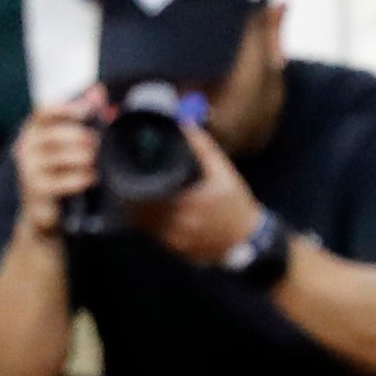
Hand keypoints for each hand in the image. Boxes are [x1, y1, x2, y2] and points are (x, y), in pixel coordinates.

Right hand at [11, 98, 98, 238]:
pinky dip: (80, 178)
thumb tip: (98, 90)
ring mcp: (28, 170)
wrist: (42, 211)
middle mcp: (25, 148)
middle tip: (98, 142)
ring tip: (96, 161)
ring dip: (82, 158)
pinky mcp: (36, 190)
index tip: (87, 112)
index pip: (43, 111)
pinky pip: (62, 181)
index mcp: (32, 132)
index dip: (66, 109)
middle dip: (80, 137)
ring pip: (59, 157)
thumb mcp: (67, 143)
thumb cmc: (59, 172)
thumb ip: (82, 116)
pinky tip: (91, 178)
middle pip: (54, 134)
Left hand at [131, 126, 263, 266]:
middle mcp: (179, 227)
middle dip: (129, 198)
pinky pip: (154, 237)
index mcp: (188, 205)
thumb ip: (203, 148)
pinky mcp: (178, 252)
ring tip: (131, 194)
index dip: (130, 187)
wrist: (251, 240)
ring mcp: (177, 243)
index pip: (146, 197)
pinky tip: (147, 212)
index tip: (125, 173)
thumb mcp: (224, 173)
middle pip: (140, 213)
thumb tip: (184, 124)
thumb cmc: (236, 204)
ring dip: (136, 212)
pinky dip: (148, 224)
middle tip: (124, 182)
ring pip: (145, 227)